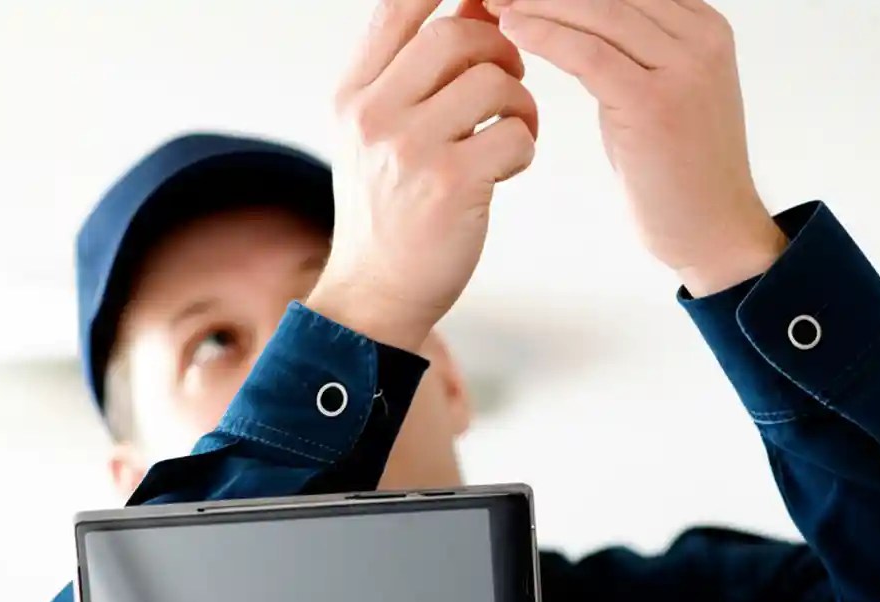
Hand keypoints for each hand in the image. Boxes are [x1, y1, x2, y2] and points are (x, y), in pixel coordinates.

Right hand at [308, 0, 538, 350]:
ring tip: (515, 131)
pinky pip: (514, 134)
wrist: (376, 293)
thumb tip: (478, 7)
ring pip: (494, 83)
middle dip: (501, 51)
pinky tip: (509, 167)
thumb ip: (415, 74)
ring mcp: (410, 149)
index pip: (396, 6)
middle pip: (457, 35)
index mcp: (353, 94)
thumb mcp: (380, 134)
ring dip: (522, 104)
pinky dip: (526, 147)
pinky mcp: (450, 185)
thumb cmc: (391, 208)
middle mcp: (373, 114)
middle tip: (510, 84)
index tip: (482, 4)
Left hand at [486, 0, 784, 295]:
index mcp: (705, 28)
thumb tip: (575, 19)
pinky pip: (589, 54)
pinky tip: (513, 30)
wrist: (714, 231)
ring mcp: (683, 70)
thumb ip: (635, 51)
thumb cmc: (680, 170)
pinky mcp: (655, 104)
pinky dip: (545, 36)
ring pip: (598, 12)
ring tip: (495, 1)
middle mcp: (701, 39)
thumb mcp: (663, 91)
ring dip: (539, 3)